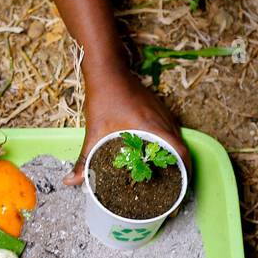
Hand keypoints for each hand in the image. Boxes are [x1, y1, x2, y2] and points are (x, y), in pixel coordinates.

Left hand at [66, 65, 192, 185]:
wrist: (108, 71)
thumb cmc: (104, 98)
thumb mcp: (94, 131)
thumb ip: (85, 159)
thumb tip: (71, 180)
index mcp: (152, 127)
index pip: (180, 151)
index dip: (185, 170)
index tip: (181, 186)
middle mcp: (163, 120)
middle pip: (182, 148)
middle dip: (182, 168)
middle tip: (174, 186)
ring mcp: (163, 113)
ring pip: (178, 139)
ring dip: (176, 156)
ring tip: (169, 174)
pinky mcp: (160, 110)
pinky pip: (171, 131)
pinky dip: (170, 145)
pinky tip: (158, 154)